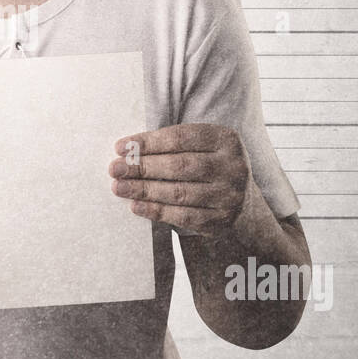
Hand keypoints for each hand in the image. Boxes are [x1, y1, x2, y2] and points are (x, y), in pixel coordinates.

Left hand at [109, 123, 252, 237]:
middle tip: (115, 169)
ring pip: (179, 192)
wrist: (242, 204)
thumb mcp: (201, 147)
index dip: (148, 142)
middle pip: (179, 165)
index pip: (180, 137)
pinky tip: (136, 206)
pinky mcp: (222, 220)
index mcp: (226, 139)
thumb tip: (126, 150)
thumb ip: (171, 145)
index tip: (120, 147)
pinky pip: (183, 217)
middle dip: (142, 167)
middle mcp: (233, 166)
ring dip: (144, 190)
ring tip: (119, 187)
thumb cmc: (208, 167)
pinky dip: (156, 211)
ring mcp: (230, 195)